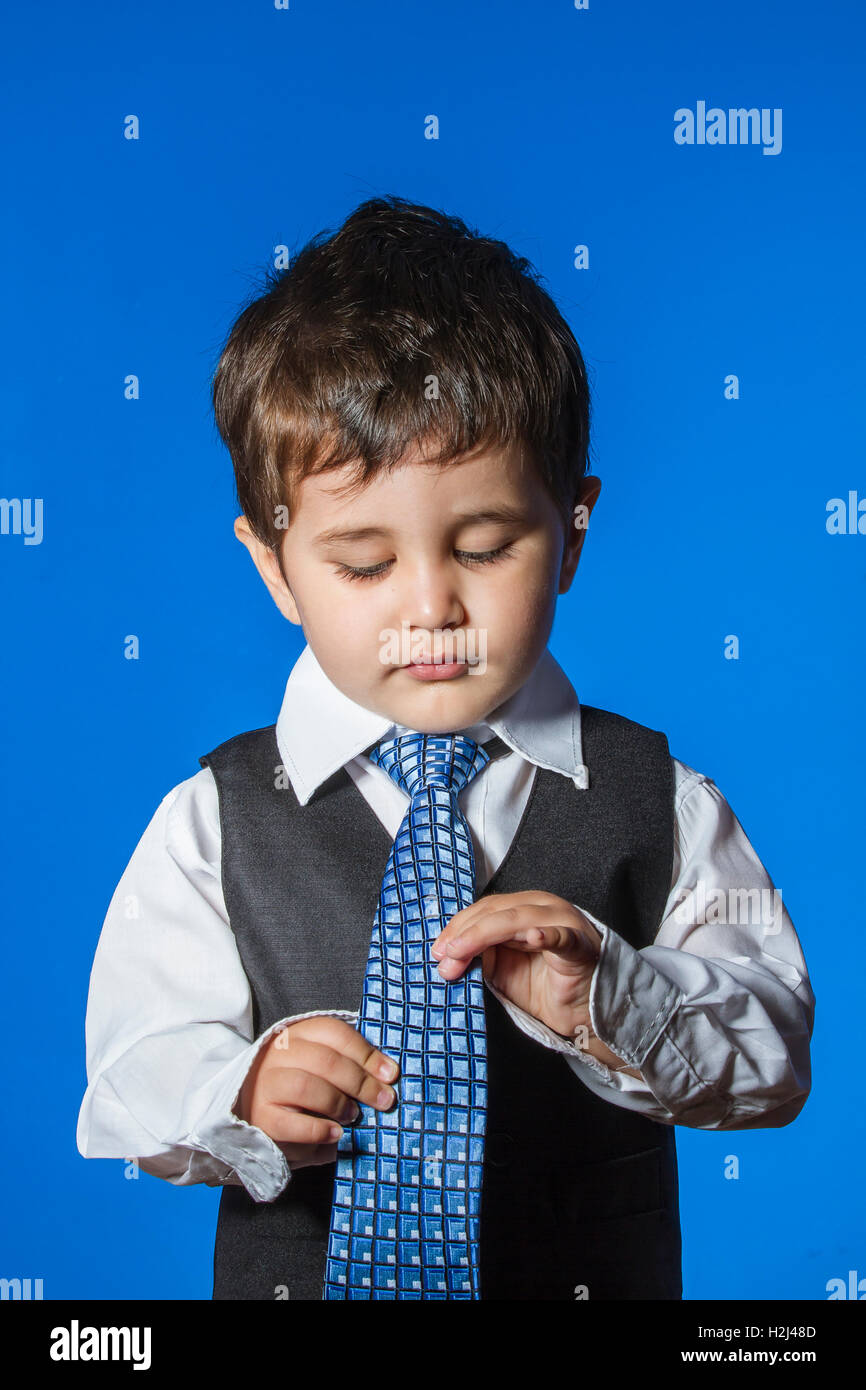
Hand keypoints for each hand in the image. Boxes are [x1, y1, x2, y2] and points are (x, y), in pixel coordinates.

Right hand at [233, 1016, 399, 1169]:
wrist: (256, 1118)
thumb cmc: (301, 1094)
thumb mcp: (323, 1072)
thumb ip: (350, 1068)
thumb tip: (387, 1077)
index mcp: (298, 1036)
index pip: (334, 1033)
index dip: (366, 1053)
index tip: (391, 1074)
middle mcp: (278, 1055)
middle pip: (325, 1059)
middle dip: (360, 1081)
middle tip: (383, 1100)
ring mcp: (266, 1086)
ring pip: (306, 1086)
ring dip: (338, 1103)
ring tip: (353, 1116)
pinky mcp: (262, 1119)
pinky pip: (291, 1123)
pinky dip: (319, 1129)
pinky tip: (336, 1133)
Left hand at [431, 890, 603, 1043]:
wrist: (582, 1011)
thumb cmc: (544, 984)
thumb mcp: (501, 969)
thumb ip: (478, 955)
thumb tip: (446, 956)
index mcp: (524, 908)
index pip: (484, 908)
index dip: (457, 927)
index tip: (437, 951)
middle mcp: (542, 907)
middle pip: (495, 911)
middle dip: (464, 935)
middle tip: (444, 960)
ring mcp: (563, 922)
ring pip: (517, 919)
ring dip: (483, 935)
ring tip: (461, 953)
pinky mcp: (579, 945)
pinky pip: (561, 937)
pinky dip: (546, 935)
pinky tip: (532, 938)